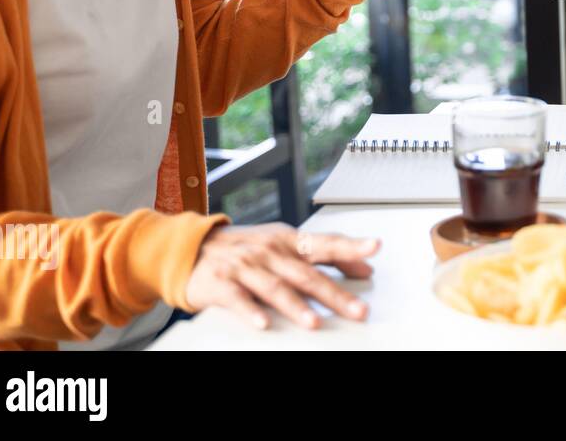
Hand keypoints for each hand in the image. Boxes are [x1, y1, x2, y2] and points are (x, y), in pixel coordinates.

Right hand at [183, 223, 379, 329]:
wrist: (190, 248)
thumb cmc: (246, 249)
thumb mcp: (285, 247)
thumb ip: (324, 257)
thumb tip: (365, 268)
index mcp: (289, 241)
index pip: (326, 243)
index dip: (351, 246)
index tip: (374, 247)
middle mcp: (269, 251)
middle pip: (307, 274)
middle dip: (334, 294)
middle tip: (357, 310)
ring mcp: (245, 267)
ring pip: (275, 288)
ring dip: (297, 306)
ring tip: (315, 322)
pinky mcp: (220, 284)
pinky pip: (238, 300)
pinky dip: (251, 312)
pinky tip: (264, 324)